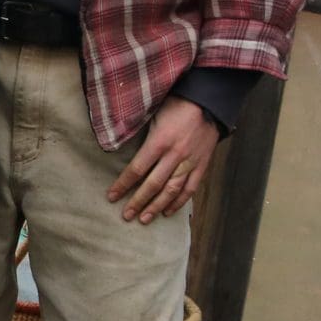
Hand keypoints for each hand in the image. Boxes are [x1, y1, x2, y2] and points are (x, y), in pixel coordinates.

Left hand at [107, 96, 220, 222]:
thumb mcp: (153, 114)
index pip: (137, 169)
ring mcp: (190, 162)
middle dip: (138, 201)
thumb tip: (119, 146)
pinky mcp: (202, 165)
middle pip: (153, 184)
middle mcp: (175, 155)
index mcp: (159, 141)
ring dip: (157, 206)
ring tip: (144, 219)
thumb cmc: (176, 104)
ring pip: (172, 190)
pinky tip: (168, 211)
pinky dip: (179, 202)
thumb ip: (140, 134)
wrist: (209, 101)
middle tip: (126, 216)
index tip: (111, 196)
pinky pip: (190, 188)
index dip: (123, 184)